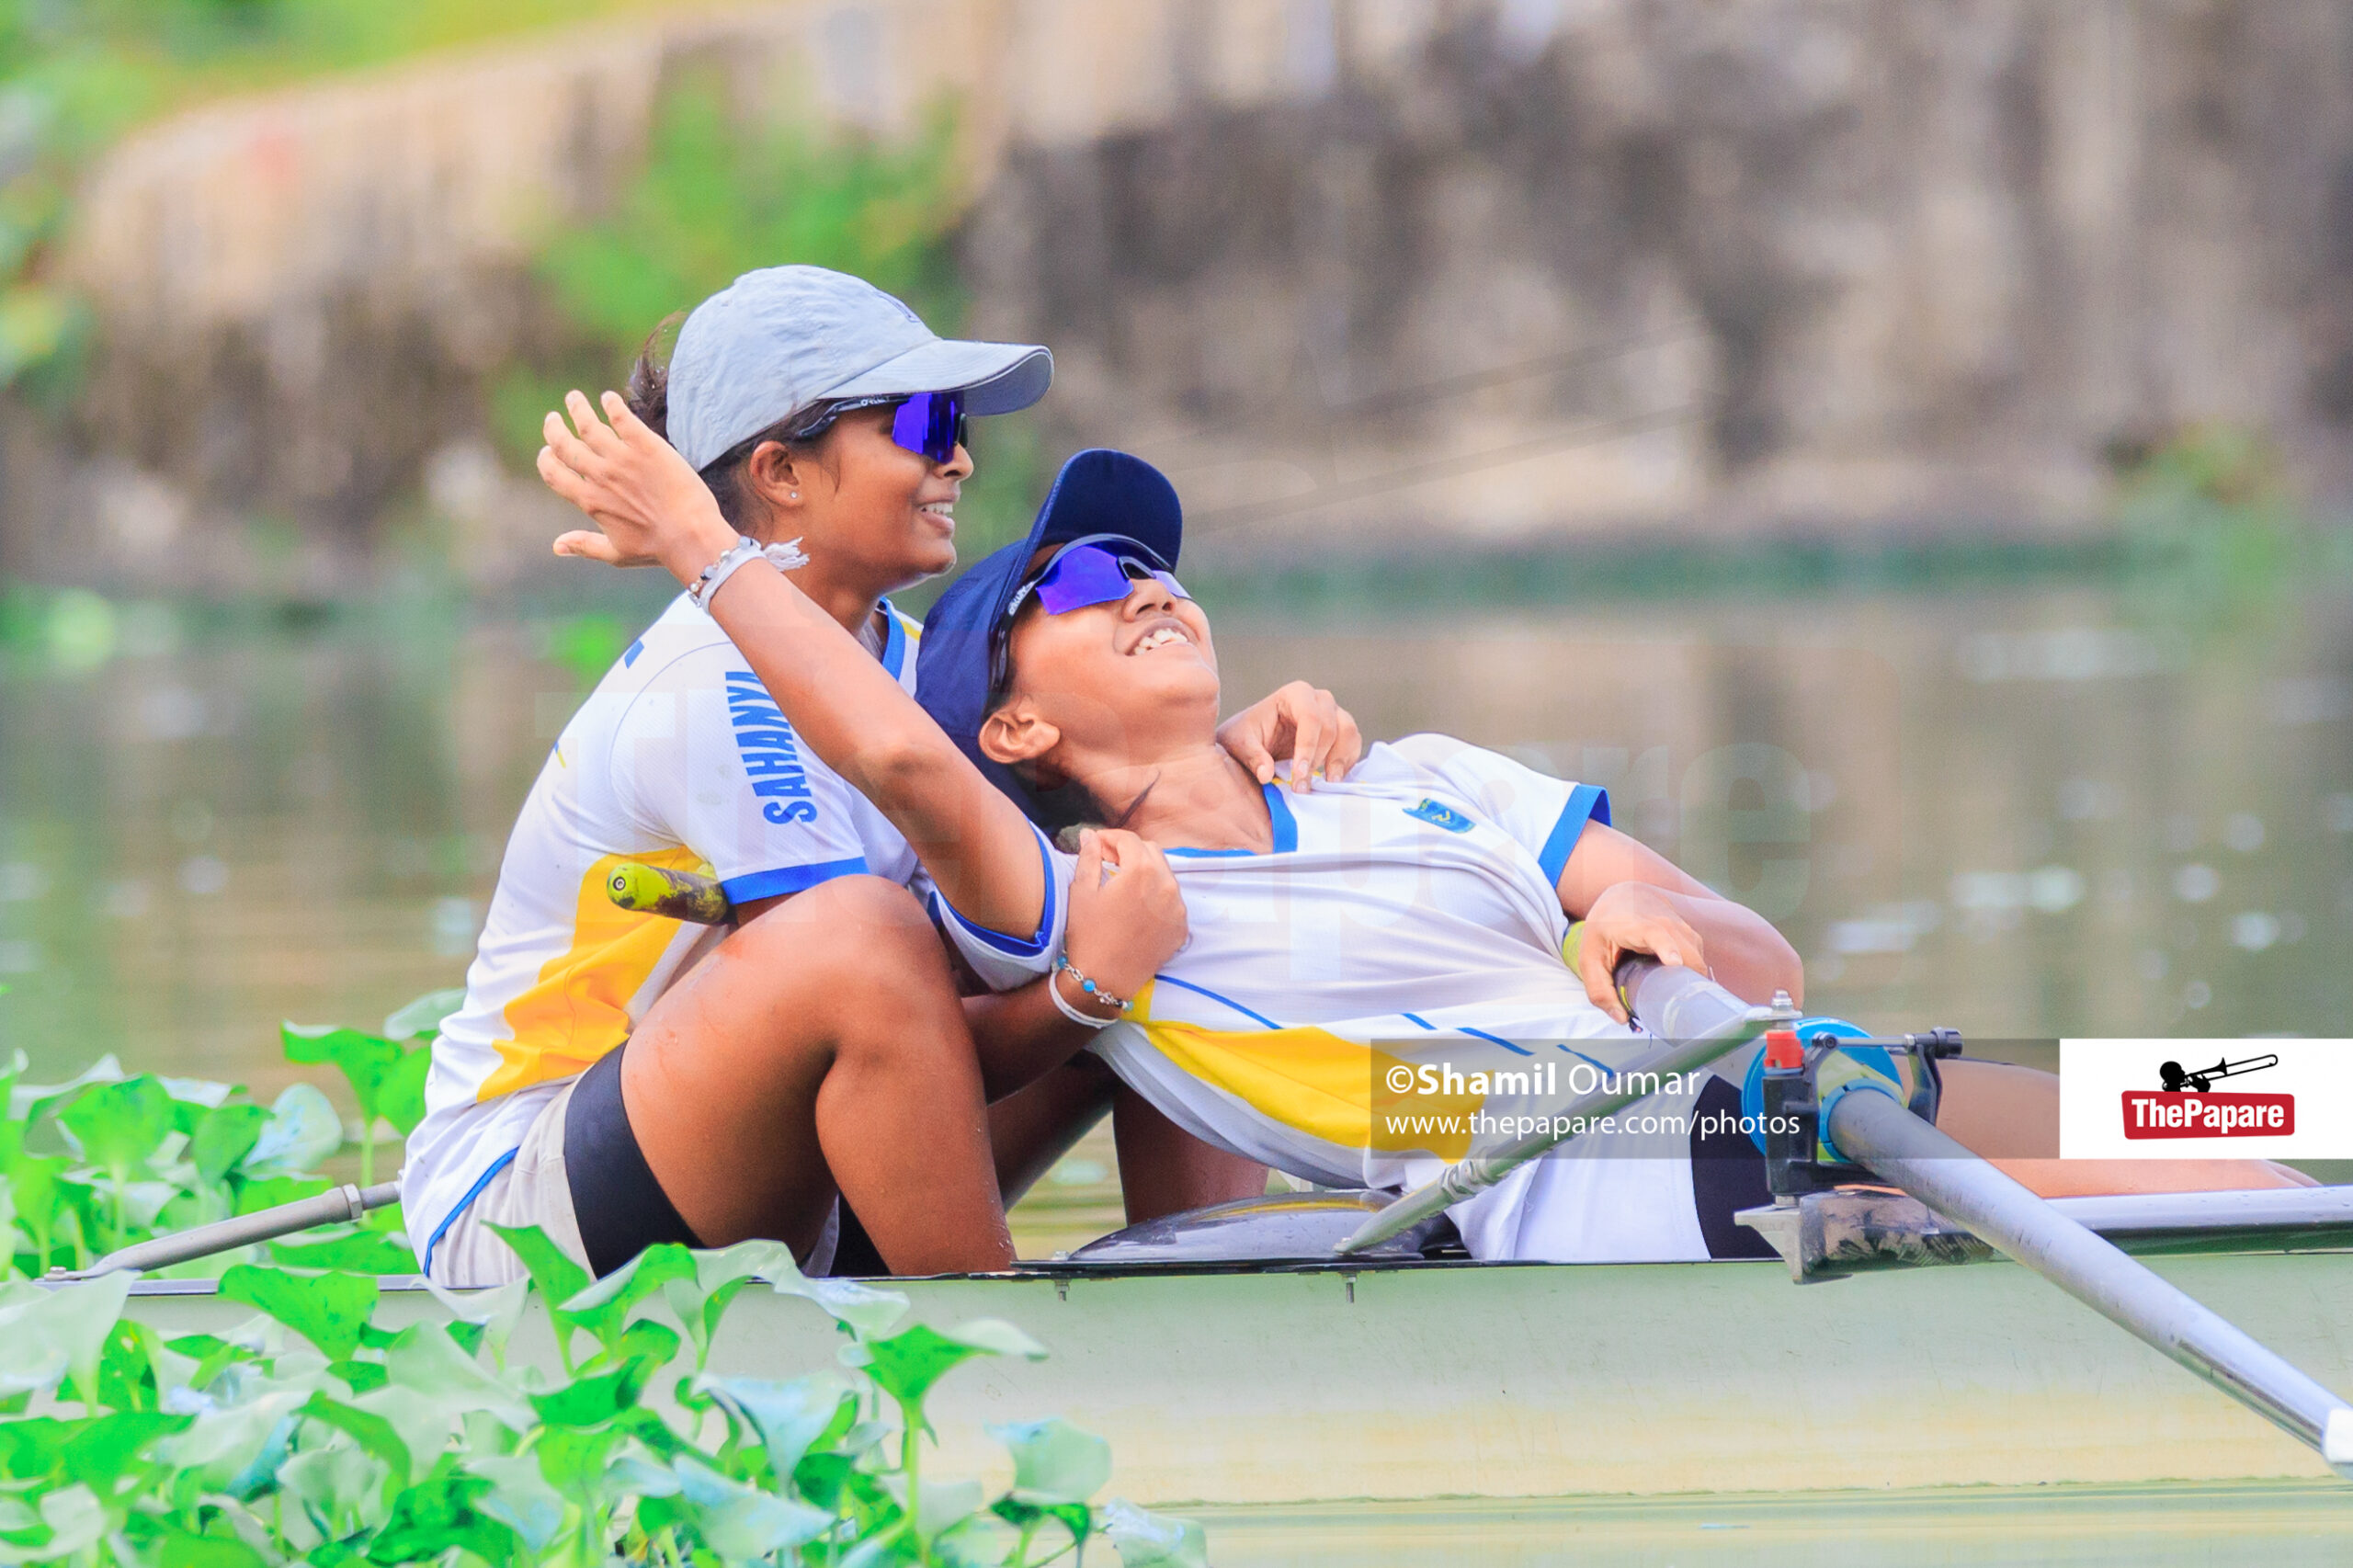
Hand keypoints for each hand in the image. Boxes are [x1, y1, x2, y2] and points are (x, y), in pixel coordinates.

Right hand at [538, 389, 737, 581]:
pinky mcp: (646, 445)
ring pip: (588, 425)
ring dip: (577, 408)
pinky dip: (612, 404)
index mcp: (590, 501)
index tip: (547, 451)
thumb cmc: (657, 549)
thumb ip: (584, 545)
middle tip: (553, 418)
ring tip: (574, 398)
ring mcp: (622, 458)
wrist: (691, 535)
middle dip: (554, 429)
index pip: (554, 474)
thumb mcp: (616, 554)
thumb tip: (556, 546)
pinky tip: (609, 398)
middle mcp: (600, 476)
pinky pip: (621, 417)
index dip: (546, 460)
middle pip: (564, 445)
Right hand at [1061, 828, 1185, 1009]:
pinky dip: (1157, 894)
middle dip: (1130, 850)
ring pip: (1165, 874)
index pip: (1129, 840)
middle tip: (1109, 860)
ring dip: (1146, 870)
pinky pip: (1172, 899)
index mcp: (1141, 872)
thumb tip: (1090, 836)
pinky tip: (1138, 904)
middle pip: (1151, 852)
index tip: (1097, 843)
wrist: (1104, 981)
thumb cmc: (1087, 936)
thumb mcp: (1081, 893)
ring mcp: (1178, 907)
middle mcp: (1166, 885)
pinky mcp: (1181, 927)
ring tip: (1123, 882)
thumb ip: (1089, 858)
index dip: (1110, 837)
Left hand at [1216, 680, 1362, 792]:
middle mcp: (1318, 699)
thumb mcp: (1240, 743)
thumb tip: (1266, 775)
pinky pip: (1353, 744)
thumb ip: (1253, 757)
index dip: (1308, 747)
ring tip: (1326, 785)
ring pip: (1348, 732)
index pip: (1310, 718)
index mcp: (1294, 694)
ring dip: (1340, 761)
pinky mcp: (1341, 731)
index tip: (1299, 775)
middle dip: (1319, 759)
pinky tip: (1332, 781)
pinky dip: (1347, 763)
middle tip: (1303, 788)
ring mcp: (1333, 713)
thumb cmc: (1246, 735)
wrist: (1255, 738)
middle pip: (1331, 726)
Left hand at [1574, 882, 1710, 1024]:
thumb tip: (1621, 1019)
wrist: (1624, 894)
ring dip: (1692, 982)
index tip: (1675, 963)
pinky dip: (1693, 976)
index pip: (1658, 935)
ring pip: (1697, 961)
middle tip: (1677, 1013)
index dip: (1667, 949)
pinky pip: (1699, 961)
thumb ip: (1599, 990)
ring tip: (1680, 1003)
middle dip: (1687, 983)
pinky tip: (1681, 989)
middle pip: (1688, 955)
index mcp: (1638, 926)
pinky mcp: (1692, 936)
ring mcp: (1683, 929)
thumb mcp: (1589, 957)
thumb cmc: (1604, 927)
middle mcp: (1667, 924)